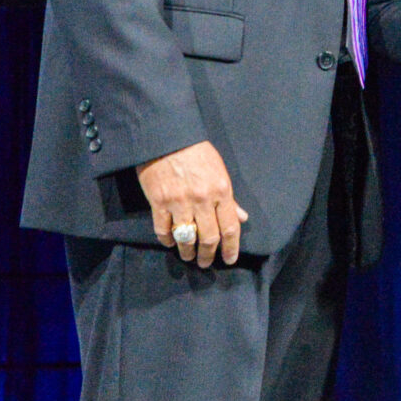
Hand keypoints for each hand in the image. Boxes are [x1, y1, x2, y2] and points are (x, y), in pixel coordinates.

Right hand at [137, 141, 247, 267]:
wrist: (167, 137)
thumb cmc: (197, 152)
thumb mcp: (220, 171)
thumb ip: (230, 197)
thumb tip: (242, 218)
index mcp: (221, 191)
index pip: (230, 227)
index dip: (231, 247)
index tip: (229, 259)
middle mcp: (202, 200)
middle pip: (209, 238)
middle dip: (208, 255)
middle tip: (206, 263)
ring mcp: (179, 202)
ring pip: (186, 238)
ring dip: (188, 252)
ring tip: (189, 257)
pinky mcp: (158, 202)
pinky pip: (163, 230)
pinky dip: (167, 240)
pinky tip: (171, 243)